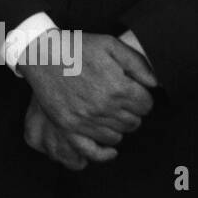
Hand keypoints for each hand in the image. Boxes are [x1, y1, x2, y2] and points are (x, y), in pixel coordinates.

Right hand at [19, 31, 155, 160]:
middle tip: (120, 100)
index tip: (134, 91)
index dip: (142, 97)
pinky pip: (92, 150)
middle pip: (133, 122)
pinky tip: (110, 150)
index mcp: (118, 87)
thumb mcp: (110, 44)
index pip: (146, 105)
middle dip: (131, 112)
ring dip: (117, 126)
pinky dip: (104, 153)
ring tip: (109, 113)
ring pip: (116, 136)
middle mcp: (104, 107)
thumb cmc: (77, 47)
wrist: (42, 54)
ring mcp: (85, 120)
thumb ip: (138, 63)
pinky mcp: (69, 127)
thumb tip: (155, 83)